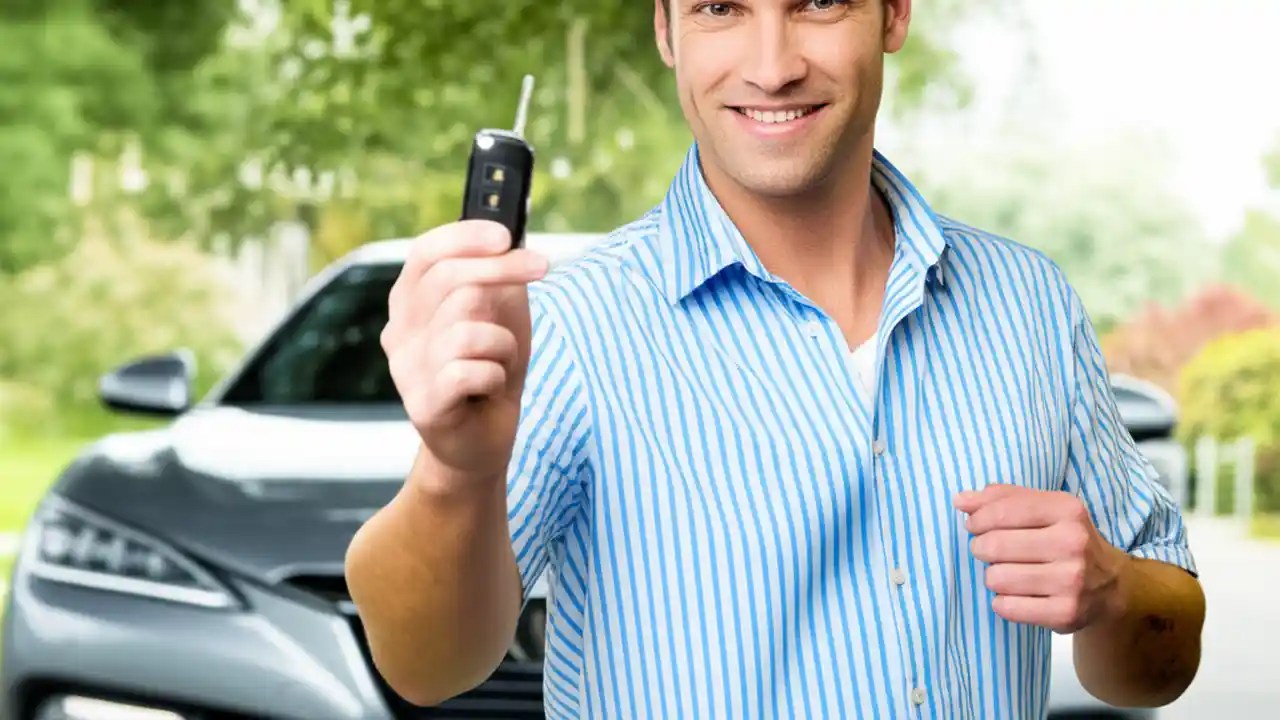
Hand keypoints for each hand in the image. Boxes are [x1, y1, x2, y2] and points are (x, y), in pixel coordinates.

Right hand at [382, 220, 548, 490]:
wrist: (483, 442)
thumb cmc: (491, 370)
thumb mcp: (501, 314)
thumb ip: (498, 275)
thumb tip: (509, 235)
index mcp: (410, 303)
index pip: (426, 255)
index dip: (465, 237)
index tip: (506, 234)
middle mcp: (399, 332)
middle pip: (448, 281)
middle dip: (503, 269)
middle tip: (542, 266)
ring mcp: (406, 370)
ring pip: (466, 328)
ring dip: (504, 342)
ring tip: (502, 362)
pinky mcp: (423, 405)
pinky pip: (471, 370)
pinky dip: (496, 376)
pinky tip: (491, 390)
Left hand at [953, 484, 1128, 633]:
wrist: (1111, 586)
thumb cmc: (1065, 539)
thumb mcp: (1044, 509)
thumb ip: (1002, 498)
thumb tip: (961, 500)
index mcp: (1066, 509)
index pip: (1001, 511)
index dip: (977, 520)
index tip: (974, 526)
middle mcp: (1072, 543)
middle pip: (994, 546)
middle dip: (981, 549)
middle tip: (989, 552)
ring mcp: (1072, 580)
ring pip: (997, 578)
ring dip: (992, 577)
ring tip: (1006, 574)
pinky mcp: (1066, 613)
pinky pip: (1007, 608)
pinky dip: (1002, 602)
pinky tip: (1015, 596)